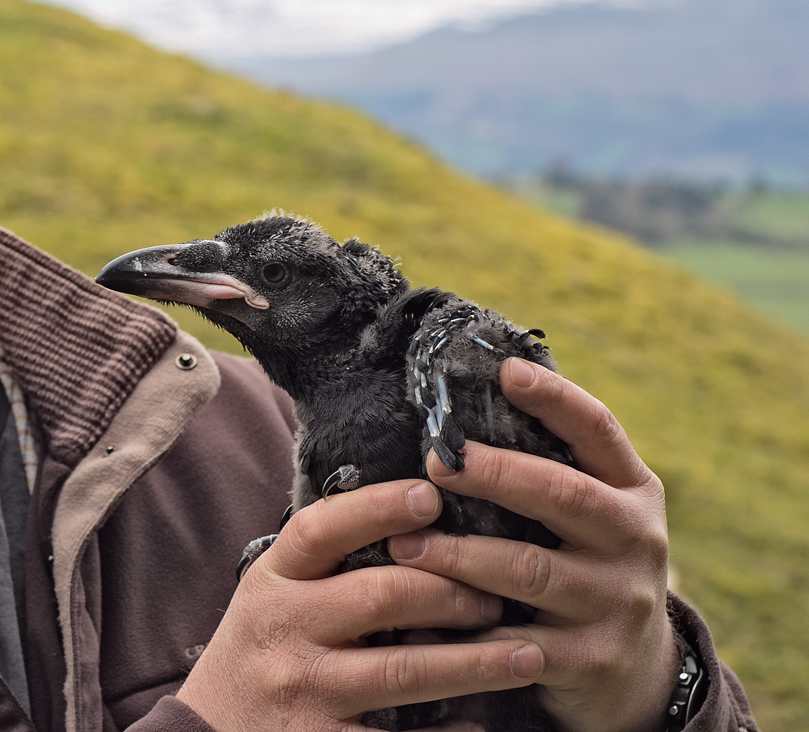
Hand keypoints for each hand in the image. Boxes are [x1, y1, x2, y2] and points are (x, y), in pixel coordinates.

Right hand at [177, 477, 543, 731]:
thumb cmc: (261, 655)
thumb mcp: (272, 597)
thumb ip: (324, 565)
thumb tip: (415, 516)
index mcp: (271, 583)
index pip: (321, 530)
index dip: (377, 507)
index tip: (433, 494)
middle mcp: (284, 632)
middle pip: (380, 595)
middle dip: (452, 591)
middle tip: (497, 595)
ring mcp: (305, 692)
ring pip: (405, 669)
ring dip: (476, 662)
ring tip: (528, 655)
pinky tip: (486, 723)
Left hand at [389, 358, 677, 731]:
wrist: (637, 670)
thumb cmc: (582, 563)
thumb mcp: (588, 513)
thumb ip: (547, 467)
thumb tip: (457, 408)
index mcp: (632, 490)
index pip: (598, 429)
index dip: (555, 398)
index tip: (505, 370)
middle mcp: (636, 540)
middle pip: (565, 496)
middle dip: (496, 474)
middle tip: (436, 462)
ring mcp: (618, 601)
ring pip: (531, 570)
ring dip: (460, 555)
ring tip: (403, 544)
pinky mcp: (593, 659)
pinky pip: (516, 643)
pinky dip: (463, 631)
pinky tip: (417, 625)